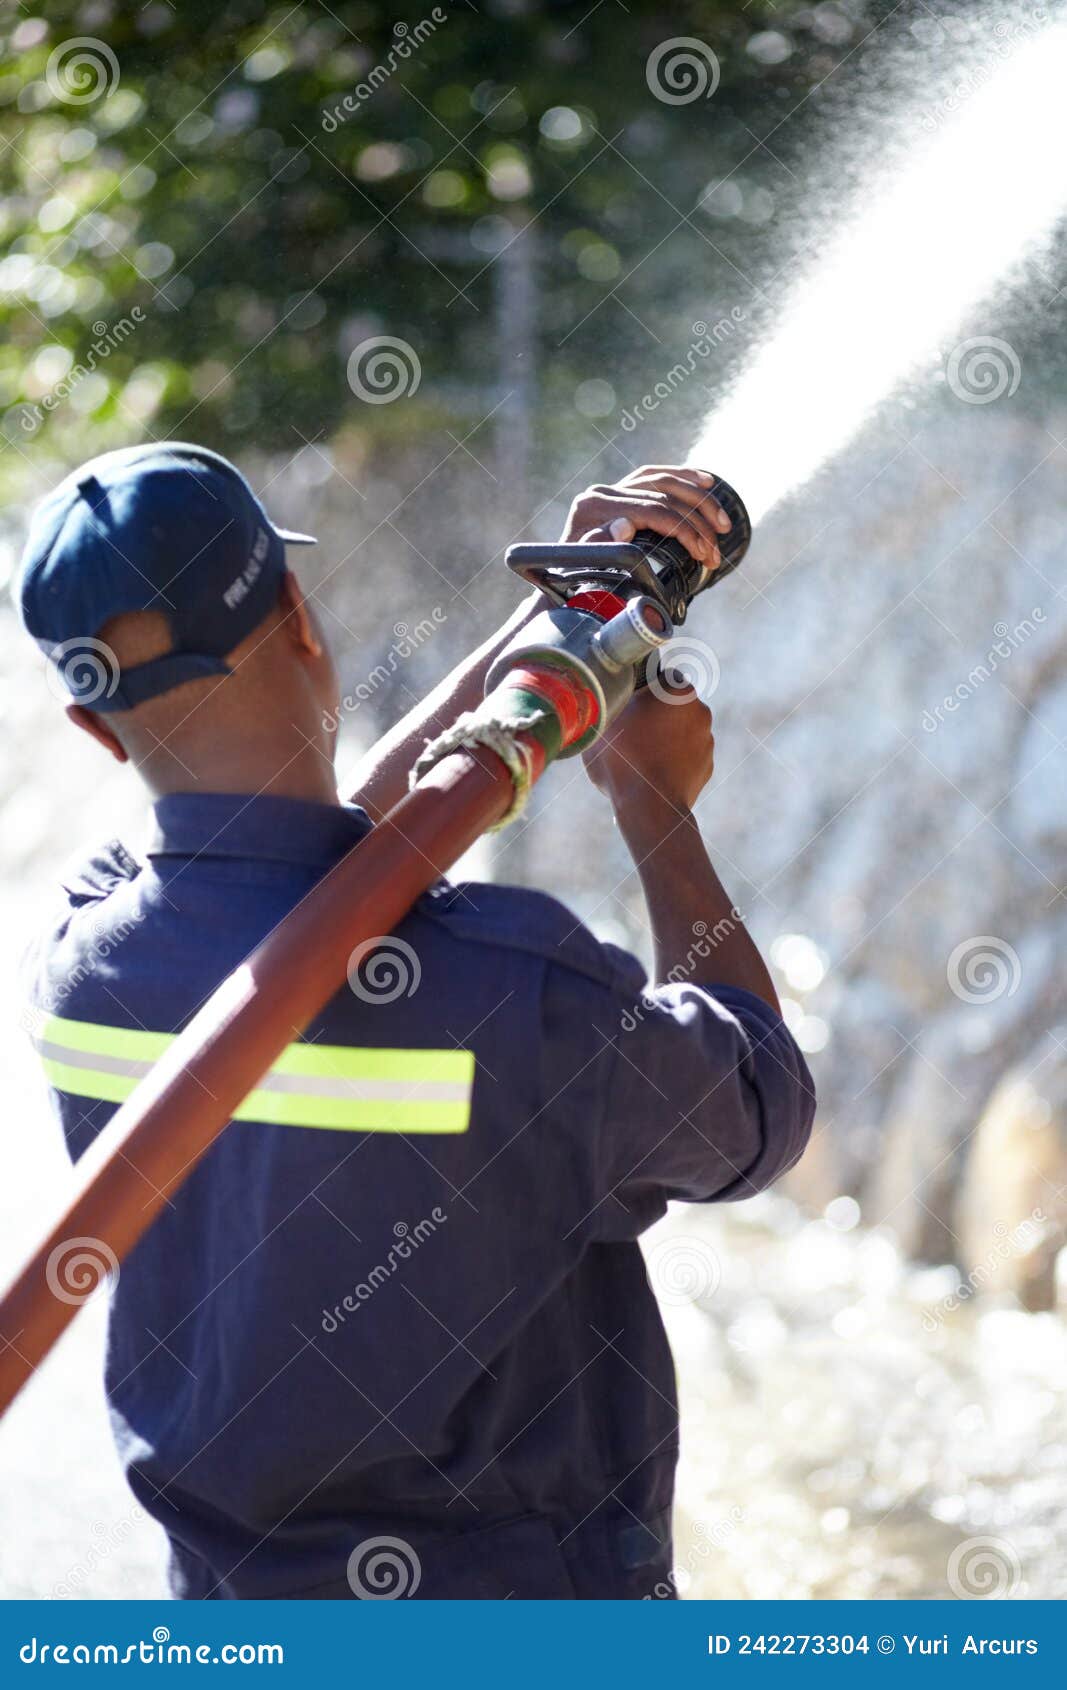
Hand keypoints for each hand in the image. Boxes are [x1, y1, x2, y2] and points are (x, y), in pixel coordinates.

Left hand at [561, 465, 730, 569]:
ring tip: (723, 523)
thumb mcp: (581, 569)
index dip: (683, 531)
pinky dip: (683, 477)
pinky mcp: (621, 492)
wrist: (556, 580)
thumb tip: (624, 525)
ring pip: (665, 482)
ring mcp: (612, 489)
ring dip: (699, 501)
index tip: (704, 552)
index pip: (652, 510)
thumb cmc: (569, 581)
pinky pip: (656, 477)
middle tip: (716, 548)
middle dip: (697, 523)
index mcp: (594, 507)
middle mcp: (602, 492)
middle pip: (663, 495)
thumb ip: (599, 545)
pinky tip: (706, 482)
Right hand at [584, 676, 714, 818]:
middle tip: (630, 731)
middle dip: (655, 714)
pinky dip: (673, 761)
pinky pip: (687, 756)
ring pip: (681, 730)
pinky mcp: (707, 766)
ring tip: (639, 757)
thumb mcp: (603, 721)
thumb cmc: (624, 760)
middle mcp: (700, 710)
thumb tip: (601, 696)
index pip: (661, 676)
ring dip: (665, 737)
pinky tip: (653, 773)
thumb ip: (609, 702)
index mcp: (678, 690)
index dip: (642, 689)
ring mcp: (707, 740)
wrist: (650, 808)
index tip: (627, 704)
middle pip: (673, 704)